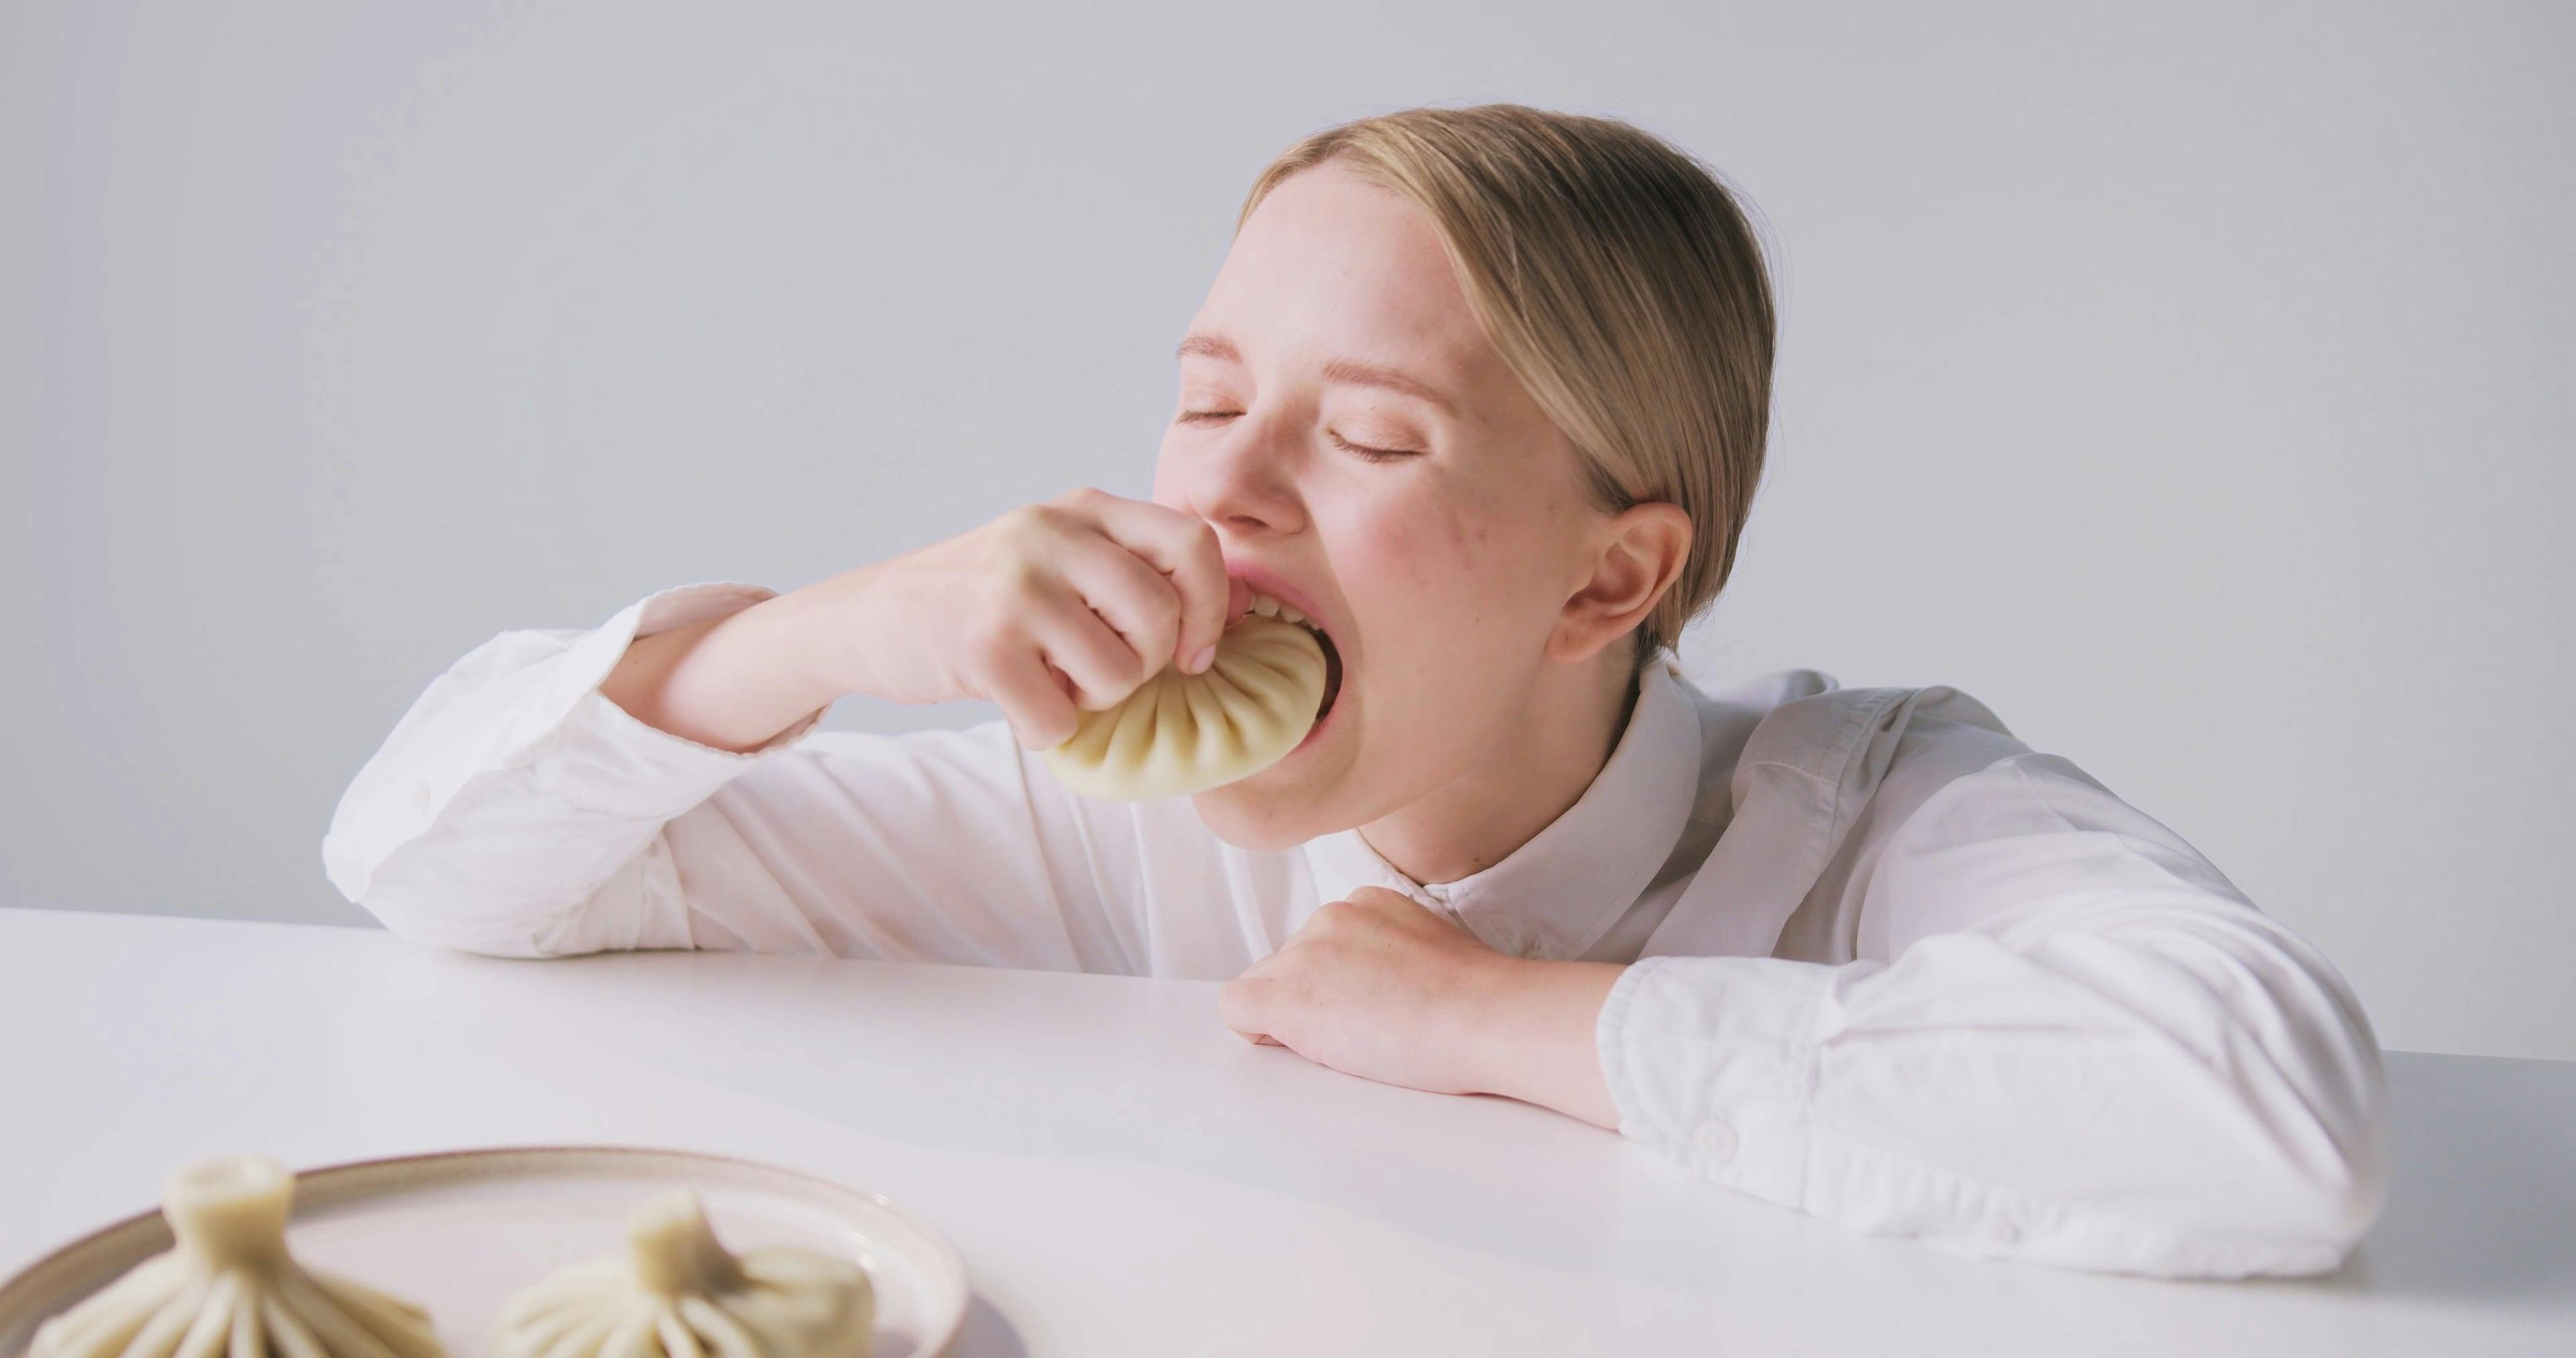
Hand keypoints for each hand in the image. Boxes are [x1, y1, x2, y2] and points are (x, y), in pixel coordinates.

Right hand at [797, 487, 1249, 747]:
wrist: (870, 616)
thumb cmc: (983, 598)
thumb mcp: (1057, 556)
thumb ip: (1130, 569)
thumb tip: (1233, 615)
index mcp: (1083, 509)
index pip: (1194, 542)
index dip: (1212, 607)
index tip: (1194, 651)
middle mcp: (1052, 534)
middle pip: (1162, 617)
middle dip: (1145, 665)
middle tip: (1100, 671)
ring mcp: (1016, 586)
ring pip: (1118, 675)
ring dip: (1090, 701)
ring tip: (1047, 677)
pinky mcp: (983, 644)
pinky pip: (1059, 719)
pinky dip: (1043, 729)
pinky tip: (1013, 699)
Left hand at [1220, 886, 1631, 1125]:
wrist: (1485, 1016)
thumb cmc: (1477, 1000)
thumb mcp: (1431, 948)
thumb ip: (1387, 951)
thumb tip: (1367, 985)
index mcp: (1366, 902)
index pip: (1322, 942)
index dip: (1335, 982)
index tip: (1370, 1004)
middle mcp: (1329, 915)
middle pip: (1290, 964)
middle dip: (1313, 997)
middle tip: (1364, 1030)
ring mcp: (1304, 952)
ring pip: (1267, 986)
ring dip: (1296, 1014)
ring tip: (1354, 1041)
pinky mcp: (1286, 994)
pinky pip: (1237, 1008)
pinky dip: (1257, 1032)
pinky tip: (1299, 1046)